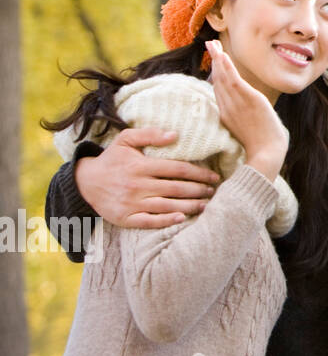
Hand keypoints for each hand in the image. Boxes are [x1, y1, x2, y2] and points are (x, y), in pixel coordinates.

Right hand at [74, 127, 219, 227]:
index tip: (213, 176)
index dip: (199, 173)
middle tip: (213, 191)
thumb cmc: (112, 159)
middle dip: (198, 190)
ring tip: (205, 205)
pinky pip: (150, 221)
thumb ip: (149, 134)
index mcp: (141, 165)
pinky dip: (167, 221)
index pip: (178, 169)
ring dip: (190, 206)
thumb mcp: (126, 140)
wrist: (85, 182)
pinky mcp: (126, 218)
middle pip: (176, 188)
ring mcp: (132, 203)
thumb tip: (174, 134)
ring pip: (167, 205)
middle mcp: (138, 185)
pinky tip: (182, 219)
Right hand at [208, 40, 288, 180]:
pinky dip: (227, 67)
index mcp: (226, 115)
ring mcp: (237, 104)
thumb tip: (247, 113)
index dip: (214, 73)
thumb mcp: (248, 130)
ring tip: (212, 44)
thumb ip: (243, 119)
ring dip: (218, 59)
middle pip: (217, 80)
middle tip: (209, 45)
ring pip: (223, 78)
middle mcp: (228, 107)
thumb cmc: (261, 146)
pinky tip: (223, 56)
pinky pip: (235, 80)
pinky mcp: (249, 100)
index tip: (213, 61)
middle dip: (214, 61)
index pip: (218, 90)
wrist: (266, 155)